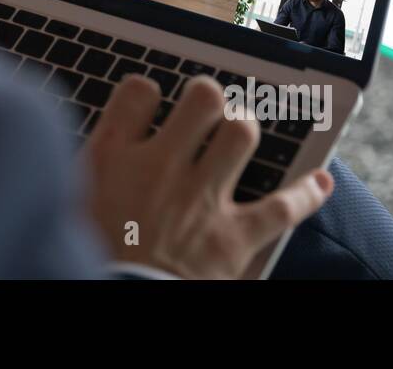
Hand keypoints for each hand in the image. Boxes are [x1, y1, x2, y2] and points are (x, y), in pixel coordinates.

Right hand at [85, 75, 332, 277]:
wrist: (113, 302)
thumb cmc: (89, 254)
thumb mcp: (72, 199)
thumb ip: (94, 165)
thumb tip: (112, 139)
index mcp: (113, 158)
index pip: (138, 92)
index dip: (147, 91)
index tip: (149, 102)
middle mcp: (160, 167)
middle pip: (202, 99)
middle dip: (209, 95)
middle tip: (205, 106)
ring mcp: (200, 199)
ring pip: (241, 134)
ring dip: (245, 128)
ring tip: (240, 131)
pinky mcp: (232, 237)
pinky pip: (283, 207)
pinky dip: (307, 194)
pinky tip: (320, 182)